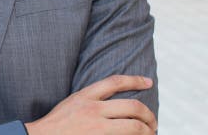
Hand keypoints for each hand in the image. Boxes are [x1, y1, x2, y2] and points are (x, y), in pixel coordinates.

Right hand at [25, 75, 156, 134]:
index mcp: (85, 96)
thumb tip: (115, 102)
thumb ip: (91, 100)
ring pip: (134, 126)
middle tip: (153, 123)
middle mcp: (92, 110)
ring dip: (147, 131)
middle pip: (132, 106)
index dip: (135, 80)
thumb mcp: (72, 103)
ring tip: (149, 134)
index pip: (115, 82)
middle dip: (149, 115)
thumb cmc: (57, 124)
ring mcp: (97, 128)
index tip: (148, 82)